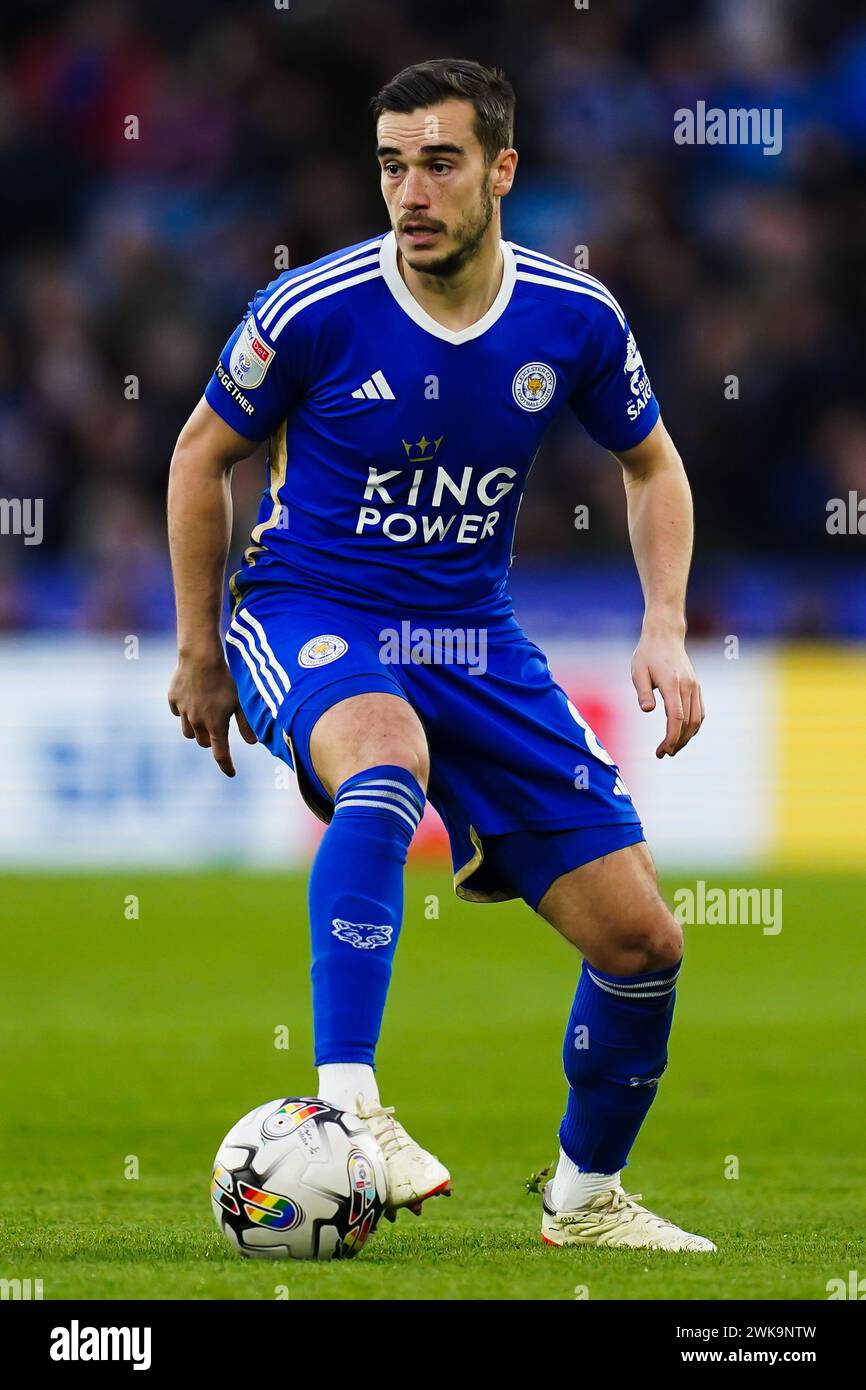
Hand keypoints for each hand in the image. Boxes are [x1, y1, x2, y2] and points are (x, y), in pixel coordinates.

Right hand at [168, 649, 256, 776]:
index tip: (231, 773)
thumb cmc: (225, 679)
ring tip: (204, 713)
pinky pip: (178, 712)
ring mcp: (183, 712)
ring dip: (196, 728)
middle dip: (210, 739)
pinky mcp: (173, 700)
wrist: (200, 657)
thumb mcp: (240, 701)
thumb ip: (245, 723)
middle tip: (217, 726)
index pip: (221, 754)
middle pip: (203, 742)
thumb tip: (254, 742)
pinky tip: (192, 698)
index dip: (226, 765)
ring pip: (188, 731)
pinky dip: (184, 710)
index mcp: (216, 725)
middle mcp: (197, 722)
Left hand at [631, 627, 703, 757]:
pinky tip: (682, 734)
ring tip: (672, 748)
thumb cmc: (647, 654)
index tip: (663, 751)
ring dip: (687, 737)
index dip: (672, 738)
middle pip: (689, 723)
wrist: (665, 636)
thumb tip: (647, 710)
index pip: (676, 718)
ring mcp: (695, 687)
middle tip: (664, 753)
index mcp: (672, 684)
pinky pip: (700, 712)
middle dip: (678, 742)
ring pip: (697, 720)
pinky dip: (693, 727)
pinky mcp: (696, 687)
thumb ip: (643, 691)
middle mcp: (688, 687)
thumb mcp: (638, 671)